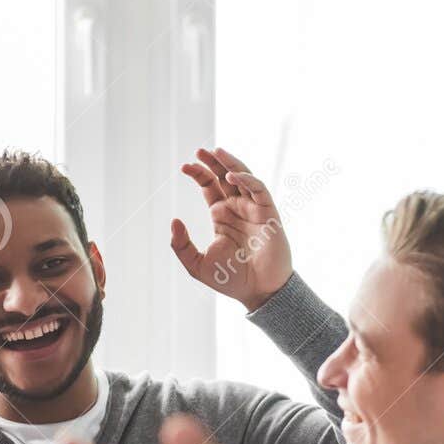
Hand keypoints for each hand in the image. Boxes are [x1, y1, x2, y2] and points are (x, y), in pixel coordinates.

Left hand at [171, 147, 293, 310]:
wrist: (258, 292)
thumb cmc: (231, 279)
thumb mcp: (196, 264)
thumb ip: (181, 245)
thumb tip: (174, 220)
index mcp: (222, 216)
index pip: (209, 186)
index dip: (198, 174)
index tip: (184, 167)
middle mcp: (238, 209)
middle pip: (225, 176)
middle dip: (213, 161)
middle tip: (199, 151)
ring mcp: (254, 209)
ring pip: (243, 177)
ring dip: (230, 163)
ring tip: (216, 152)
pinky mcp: (269, 213)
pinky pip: (258, 190)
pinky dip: (247, 180)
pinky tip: (232, 176)